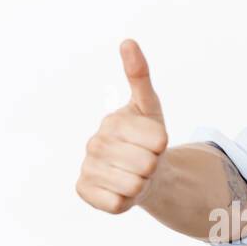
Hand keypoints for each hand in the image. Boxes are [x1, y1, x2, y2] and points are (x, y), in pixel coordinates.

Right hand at [76, 39, 169, 213]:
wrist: (141, 172)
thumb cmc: (147, 138)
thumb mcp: (150, 108)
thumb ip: (140, 76)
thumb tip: (128, 41)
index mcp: (113, 122)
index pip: (158, 140)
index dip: (163, 146)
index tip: (154, 143)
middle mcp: (94, 143)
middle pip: (147, 164)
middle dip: (153, 167)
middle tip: (144, 162)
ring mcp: (87, 167)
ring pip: (133, 185)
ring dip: (141, 185)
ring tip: (134, 175)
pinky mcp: (83, 191)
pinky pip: (116, 203)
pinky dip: (125, 201)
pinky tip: (120, 189)